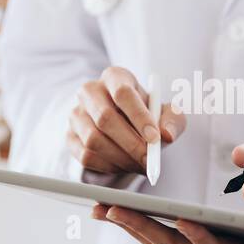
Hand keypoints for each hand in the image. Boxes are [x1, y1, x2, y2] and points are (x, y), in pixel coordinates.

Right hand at [68, 66, 185, 175]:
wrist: (127, 126)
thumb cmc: (148, 115)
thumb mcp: (167, 114)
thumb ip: (173, 121)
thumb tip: (167, 134)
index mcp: (115, 76)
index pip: (122, 92)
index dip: (139, 116)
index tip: (155, 138)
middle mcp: (90, 91)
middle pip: (105, 117)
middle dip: (130, 143)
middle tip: (149, 160)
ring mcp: (76, 113)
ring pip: (94, 139)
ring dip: (121, 157)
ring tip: (139, 164)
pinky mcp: (70, 136)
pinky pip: (86, 156)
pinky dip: (108, 166)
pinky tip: (124, 165)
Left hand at [92, 204, 243, 243]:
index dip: (197, 235)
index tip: (182, 218)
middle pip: (170, 243)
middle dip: (140, 226)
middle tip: (111, 209)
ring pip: (159, 240)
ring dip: (129, 226)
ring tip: (100, 208)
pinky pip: (161, 238)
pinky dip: (138, 225)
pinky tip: (118, 213)